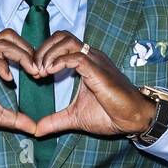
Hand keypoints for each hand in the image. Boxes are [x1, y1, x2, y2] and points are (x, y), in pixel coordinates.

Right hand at [0, 30, 40, 136]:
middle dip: (29, 49)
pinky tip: (9, 80)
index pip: (13, 45)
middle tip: (39, 70)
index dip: (30, 56)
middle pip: (10, 36)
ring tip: (32, 72)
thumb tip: (34, 128)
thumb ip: (15, 119)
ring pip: (2, 42)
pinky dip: (3, 65)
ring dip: (21, 55)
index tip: (41, 74)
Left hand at [30, 33, 155, 138]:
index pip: (61, 44)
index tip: (35, 73)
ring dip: (49, 54)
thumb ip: (55, 121)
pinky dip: (60, 61)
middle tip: (34, 70)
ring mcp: (95, 61)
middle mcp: (90, 57)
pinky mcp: (98, 71)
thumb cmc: (110, 114)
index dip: (44, 54)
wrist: (132, 119)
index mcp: (85, 63)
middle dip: (43, 50)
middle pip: (61, 36)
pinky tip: (50, 72)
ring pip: (67, 41)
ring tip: (41, 71)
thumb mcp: (75, 118)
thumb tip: (36, 130)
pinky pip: (77, 56)